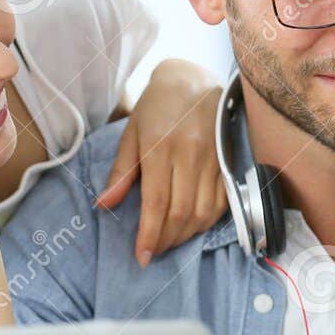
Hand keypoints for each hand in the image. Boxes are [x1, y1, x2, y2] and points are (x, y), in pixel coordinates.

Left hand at [97, 60, 225, 266]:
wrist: (192, 78)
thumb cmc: (156, 106)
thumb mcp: (131, 133)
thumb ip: (121, 172)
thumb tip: (105, 205)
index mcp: (160, 148)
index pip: (156, 204)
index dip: (149, 235)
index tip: (141, 257)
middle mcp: (190, 155)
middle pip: (181, 213)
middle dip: (166, 240)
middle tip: (154, 251)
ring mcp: (213, 158)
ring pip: (203, 211)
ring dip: (187, 234)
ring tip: (171, 241)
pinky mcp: (228, 159)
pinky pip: (222, 201)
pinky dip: (209, 220)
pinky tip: (194, 225)